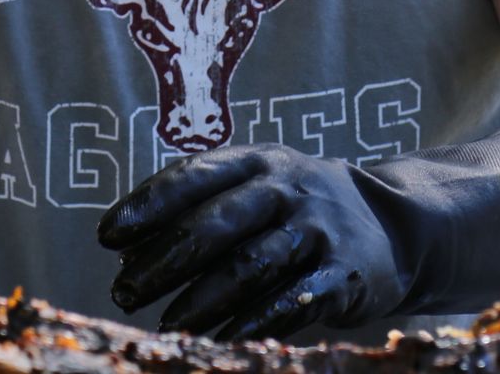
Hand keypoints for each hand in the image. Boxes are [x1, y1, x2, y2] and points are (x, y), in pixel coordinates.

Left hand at [97, 144, 410, 339]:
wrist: (391, 222)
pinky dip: (257, 320)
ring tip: (169, 325)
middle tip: (125, 293)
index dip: (148, 204)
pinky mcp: (345, 270)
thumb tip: (128, 259)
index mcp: (256, 161)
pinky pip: (296, 297)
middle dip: (167, 260)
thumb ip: (198, 214)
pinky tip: (225, 339)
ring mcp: (319, 227)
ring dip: (205, 298)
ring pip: (253, 263)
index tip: (108, 236)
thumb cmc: (295, 208)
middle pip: (219, 222)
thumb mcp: (254, 190)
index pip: (194, 176)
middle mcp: (287, 187)